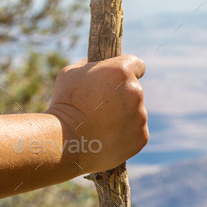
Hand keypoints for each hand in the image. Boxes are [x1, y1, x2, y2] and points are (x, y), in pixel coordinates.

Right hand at [46, 55, 148, 171]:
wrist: (66, 141)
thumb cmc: (65, 104)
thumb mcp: (71, 73)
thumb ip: (91, 66)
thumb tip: (97, 65)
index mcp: (121, 71)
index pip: (137, 65)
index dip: (127, 71)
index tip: (119, 79)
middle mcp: (135, 92)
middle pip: (134, 90)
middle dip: (121, 95)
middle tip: (101, 106)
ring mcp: (140, 116)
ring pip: (135, 112)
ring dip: (123, 115)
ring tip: (101, 124)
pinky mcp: (141, 137)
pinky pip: (135, 131)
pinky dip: (125, 134)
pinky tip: (107, 136)